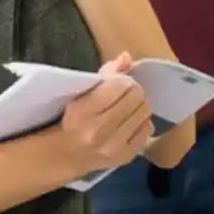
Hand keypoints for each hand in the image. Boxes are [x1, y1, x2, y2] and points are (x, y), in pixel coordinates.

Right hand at [58, 52, 152, 172]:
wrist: (66, 153)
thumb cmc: (72, 117)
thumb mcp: (81, 92)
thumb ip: (106, 72)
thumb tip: (127, 57)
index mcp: (84, 110)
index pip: (120, 85)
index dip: (123, 80)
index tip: (117, 83)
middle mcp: (100, 130)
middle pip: (137, 97)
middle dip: (133, 92)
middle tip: (124, 95)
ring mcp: (115, 146)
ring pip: (145, 113)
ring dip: (139, 107)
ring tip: (127, 108)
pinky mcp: (126, 156)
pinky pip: (148, 130)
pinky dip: (141, 123)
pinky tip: (130, 123)